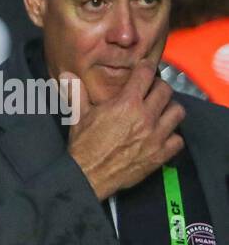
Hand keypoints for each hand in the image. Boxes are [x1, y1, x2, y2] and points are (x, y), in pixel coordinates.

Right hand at [63, 60, 184, 200]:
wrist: (88, 176)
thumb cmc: (83, 147)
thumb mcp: (78, 117)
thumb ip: (77, 93)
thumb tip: (67, 75)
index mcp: (126, 104)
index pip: (146, 74)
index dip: (145, 68)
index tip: (144, 69)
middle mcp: (145, 117)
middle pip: (165, 90)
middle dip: (158, 88)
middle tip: (151, 92)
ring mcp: (155, 136)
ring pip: (177, 111)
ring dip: (169, 110)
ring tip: (160, 113)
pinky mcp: (160, 154)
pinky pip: (178, 139)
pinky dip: (172, 137)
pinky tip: (162, 136)